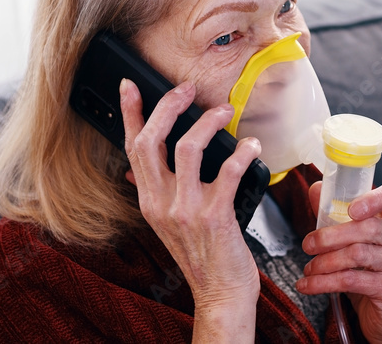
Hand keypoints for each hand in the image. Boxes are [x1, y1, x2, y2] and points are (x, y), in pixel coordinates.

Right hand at [119, 79, 261, 341]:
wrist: (220, 294)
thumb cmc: (202, 256)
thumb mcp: (168, 224)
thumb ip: (156, 193)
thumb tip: (136, 169)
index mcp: (148, 201)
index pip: (132, 148)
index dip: (130, 113)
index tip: (130, 86)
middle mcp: (161, 203)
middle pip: (151, 141)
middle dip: (168, 106)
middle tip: (188, 90)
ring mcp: (186, 210)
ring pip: (187, 148)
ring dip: (208, 123)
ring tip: (225, 112)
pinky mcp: (215, 216)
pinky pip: (228, 171)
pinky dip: (242, 152)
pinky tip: (251, 145)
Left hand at [297, 181, 381, 343]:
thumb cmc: (372, 275)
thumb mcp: (354, 242)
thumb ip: (336, 215)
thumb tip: (317, 189)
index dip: (374, 197)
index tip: (351, 209)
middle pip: (366, 227)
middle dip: (328, 236)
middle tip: (307, 245)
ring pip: (356, 254)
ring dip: (324, 262)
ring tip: (309, 268)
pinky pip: (351, 280)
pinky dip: (323, 282)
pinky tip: (308, 285)